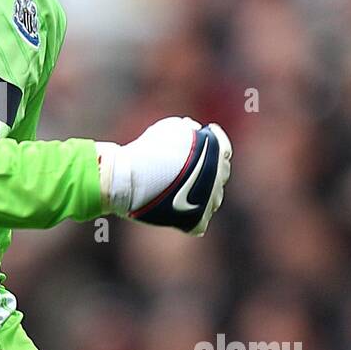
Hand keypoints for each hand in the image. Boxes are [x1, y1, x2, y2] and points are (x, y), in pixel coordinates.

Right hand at [97, 117, 231, 235]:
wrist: (126, 178)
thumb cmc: (147, 150)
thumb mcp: (171, 127)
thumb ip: (189, 129)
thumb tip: (194, 131)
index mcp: (217, 152)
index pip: (224, 149)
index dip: (214, 143)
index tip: (204, 140)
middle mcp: (218, 178)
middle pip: (220, 175)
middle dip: (209, 169)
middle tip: (190, 167)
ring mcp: (209, 202)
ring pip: (212, 200)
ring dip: (202, 194)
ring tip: (183, 189)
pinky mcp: (196, 221)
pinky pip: (200, 220)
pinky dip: (191, 216)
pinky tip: (180, 210)